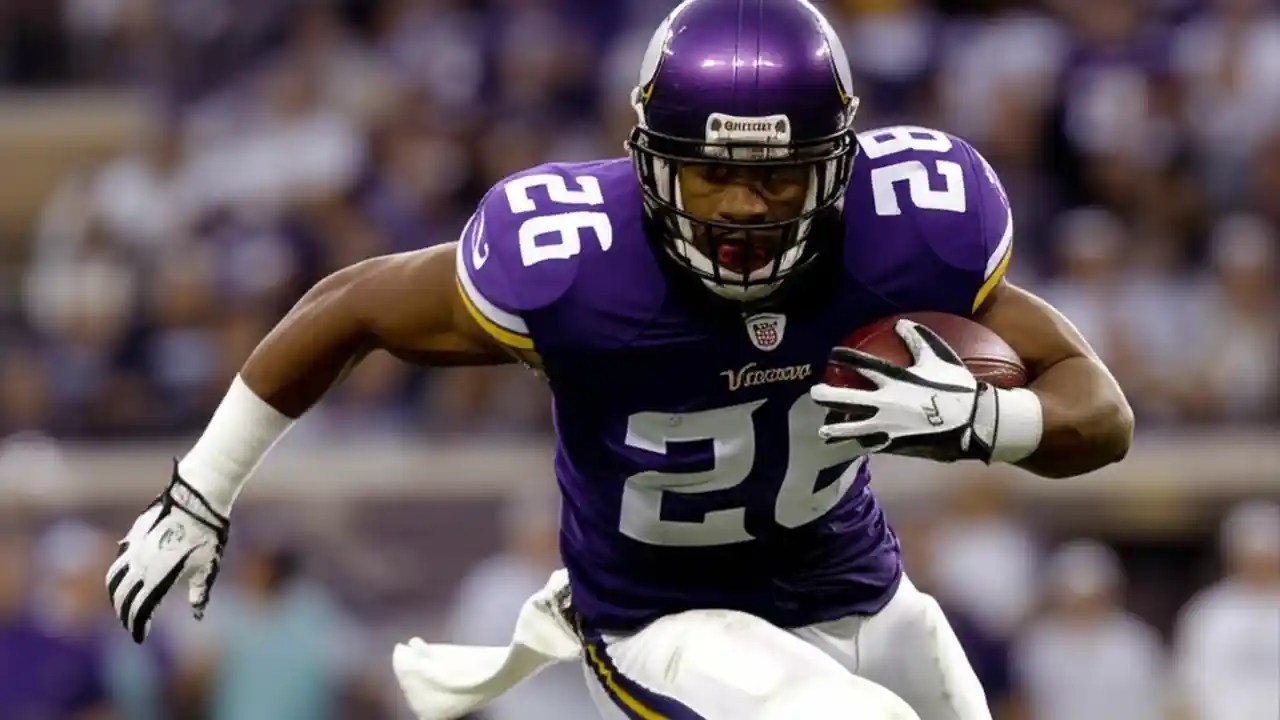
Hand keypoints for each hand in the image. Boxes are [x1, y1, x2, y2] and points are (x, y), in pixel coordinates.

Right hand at [105, 463, 228, 642]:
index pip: (139, 611)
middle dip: (125, 615)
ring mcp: (134, 551)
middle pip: (122, 599)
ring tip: (122, 605)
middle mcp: (140, 567)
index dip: (137, 627)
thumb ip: (198, 593)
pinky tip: (123, 579)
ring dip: (115, 597)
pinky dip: (116, 576)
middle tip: (131, 625)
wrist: (197, 500)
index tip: (140, 637)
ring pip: (114, 580)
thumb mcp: (207, 568)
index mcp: (157, 579)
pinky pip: (118, 561)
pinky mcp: (133, 537)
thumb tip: (197, 615)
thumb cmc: (206, 536)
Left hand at [810, 319, 998, 461]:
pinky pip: (870, 444)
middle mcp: (886, 401)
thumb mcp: (940, 356)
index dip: (843, 357)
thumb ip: (919, 339)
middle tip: (815, 393)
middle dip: (827, 396)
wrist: (975, 421)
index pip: (862, 364)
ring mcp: (888, 425)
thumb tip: (901, 323)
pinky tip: (848, 446)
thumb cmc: (958, 387)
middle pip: (847, 398)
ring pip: (852, 427)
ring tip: (823, 430)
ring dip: (835, 428)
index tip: (831, 354)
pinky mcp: (894, 444)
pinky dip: (858, 444)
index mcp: (895, 378)